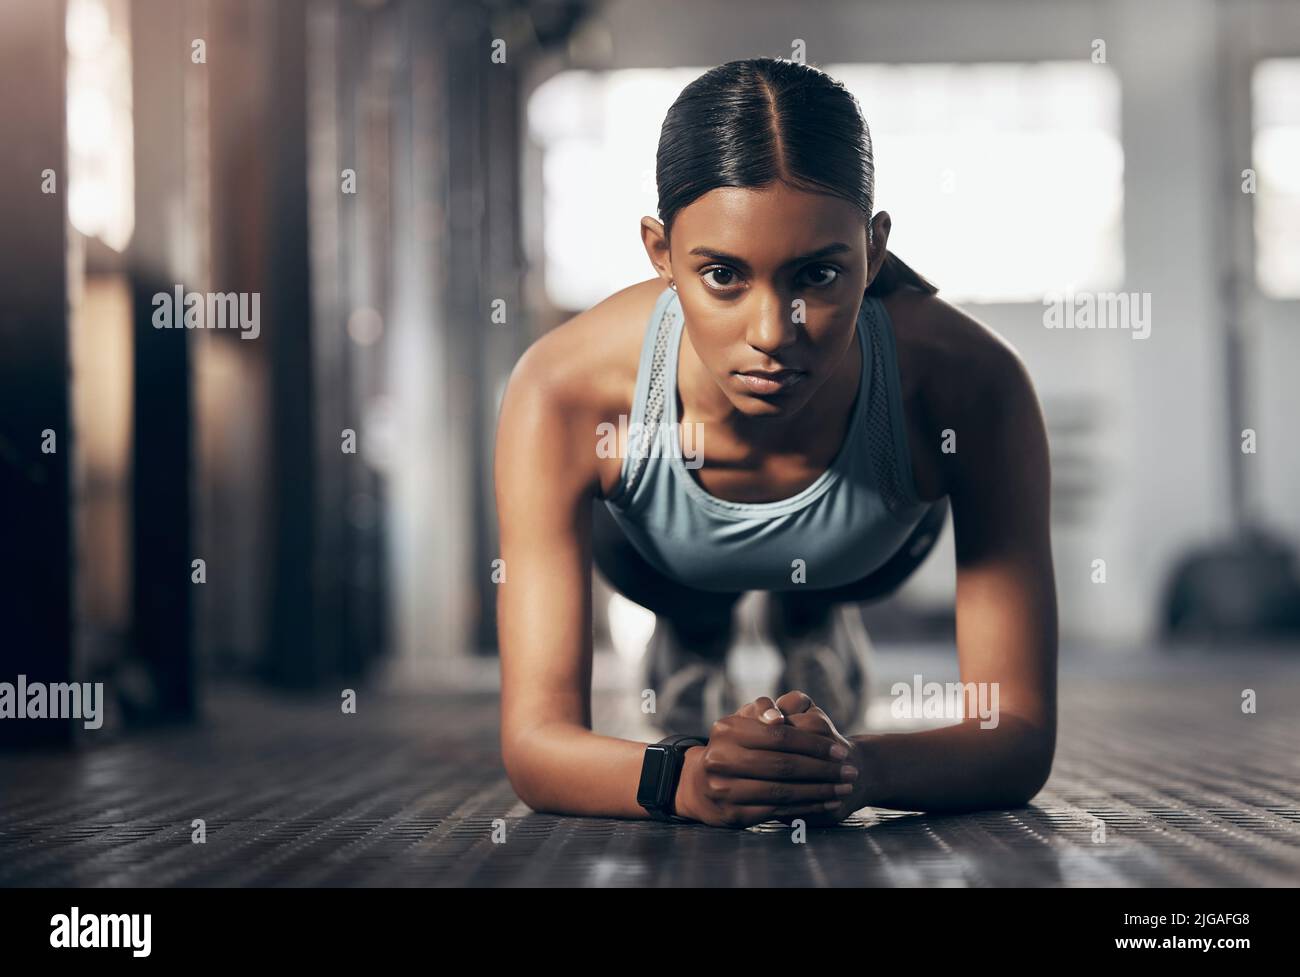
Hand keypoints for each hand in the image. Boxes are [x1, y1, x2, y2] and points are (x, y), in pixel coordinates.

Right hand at [673, 702, 855, 828]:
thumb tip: (778, 717)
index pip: (779, 736)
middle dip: (822, 770)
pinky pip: (777, 811)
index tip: (839, 751)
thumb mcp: (743, 721)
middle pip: (783, 766)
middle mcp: (721, 760)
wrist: (700, 783)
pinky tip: (825, 803)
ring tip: (843, 788)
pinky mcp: (733, 814)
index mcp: (726, 730)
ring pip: (782, 791)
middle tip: (850, 771)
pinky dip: (805, 807)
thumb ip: (763, 711)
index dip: (813, 744)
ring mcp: (724, 789)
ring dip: (819, 791)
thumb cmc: (733, 745)